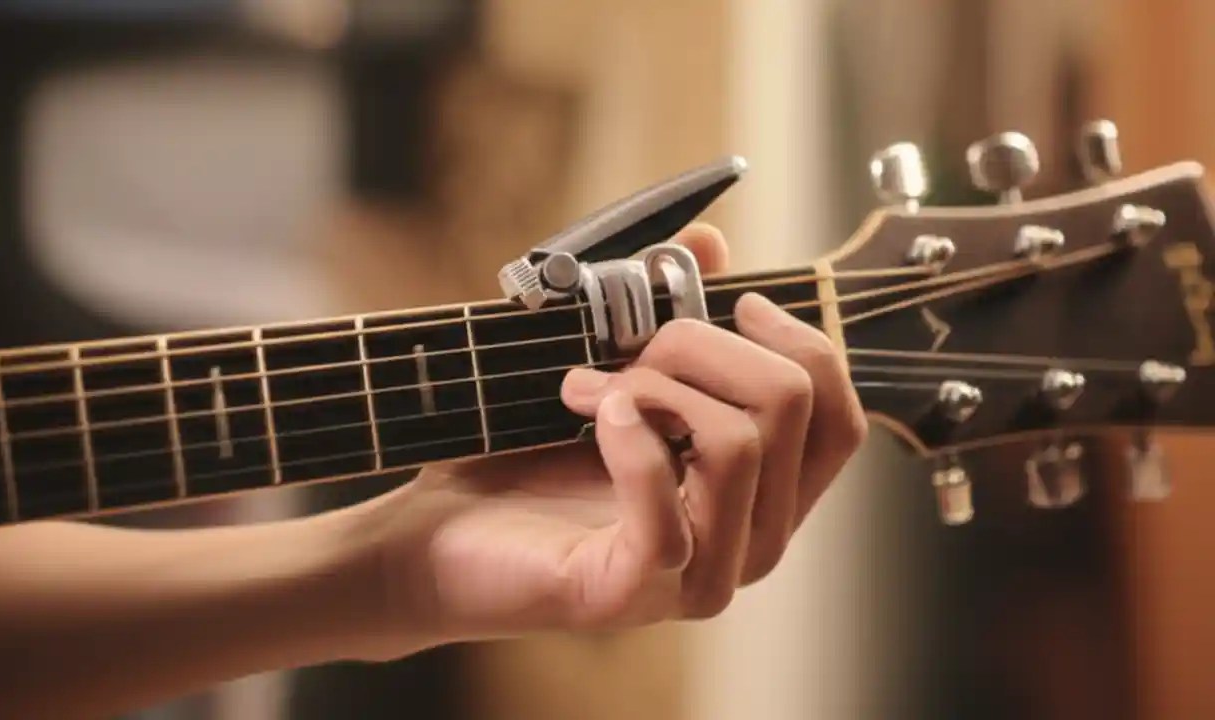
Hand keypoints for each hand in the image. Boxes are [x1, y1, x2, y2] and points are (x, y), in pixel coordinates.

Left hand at [318, 224, 866, 657]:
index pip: (838, 418)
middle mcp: (750, 543)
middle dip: (704, 346)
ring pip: (738, 445)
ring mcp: (699, 577)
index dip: (804, 343)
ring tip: (587, 388)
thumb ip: (668, 313)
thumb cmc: (527, 460)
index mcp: (760, 495)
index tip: (737, 303)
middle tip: (626, 351)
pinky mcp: (636, 590)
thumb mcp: (612, 375)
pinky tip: (587, 411)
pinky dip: (628, 438)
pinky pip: (666, 508)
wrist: (438, 540)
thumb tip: (712, 243)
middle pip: (791, 406)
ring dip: (655, 387)